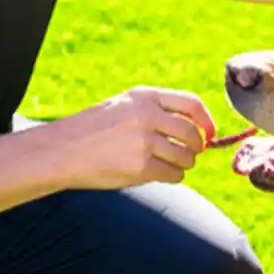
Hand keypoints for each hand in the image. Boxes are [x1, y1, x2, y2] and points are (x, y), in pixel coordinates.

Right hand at [51, 87, 216, 189]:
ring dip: (184, 164)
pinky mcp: (140, 167)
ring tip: (170, 164)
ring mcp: (143, 142)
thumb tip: (198, 130)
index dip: (206, 120)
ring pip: (185, 157)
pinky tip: (160, 174)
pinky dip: (173, 177)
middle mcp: (146, 116)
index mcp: (144, 96)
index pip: (190, 104)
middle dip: (196, 147)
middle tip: (190, 153)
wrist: (63, 150)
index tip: (210, 133)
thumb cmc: (94, 129)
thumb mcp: (124, 106)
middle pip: (192, 133)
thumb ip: (157, 111)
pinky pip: (173, 175)